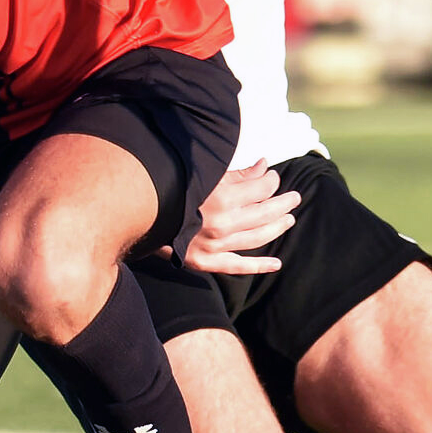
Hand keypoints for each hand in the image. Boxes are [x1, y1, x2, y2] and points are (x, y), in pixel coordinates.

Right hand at [181, 161, 298, 275]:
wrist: (137, 212)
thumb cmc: (172, 187)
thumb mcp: (204, 174)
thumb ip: (237, 173)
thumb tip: (264, 166)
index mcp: (222, 197)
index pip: (262, 188)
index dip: (271, 180)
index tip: (271, 177)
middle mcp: (222, 223)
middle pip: (266, 212)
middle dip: (284, 202)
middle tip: (295, 197)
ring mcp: (214, 245)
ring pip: (258, 237)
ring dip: (277, 227)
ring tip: (289, 220)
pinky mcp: (205, 261)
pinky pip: (237, 266)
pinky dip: (259, 266)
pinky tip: (276, 264)